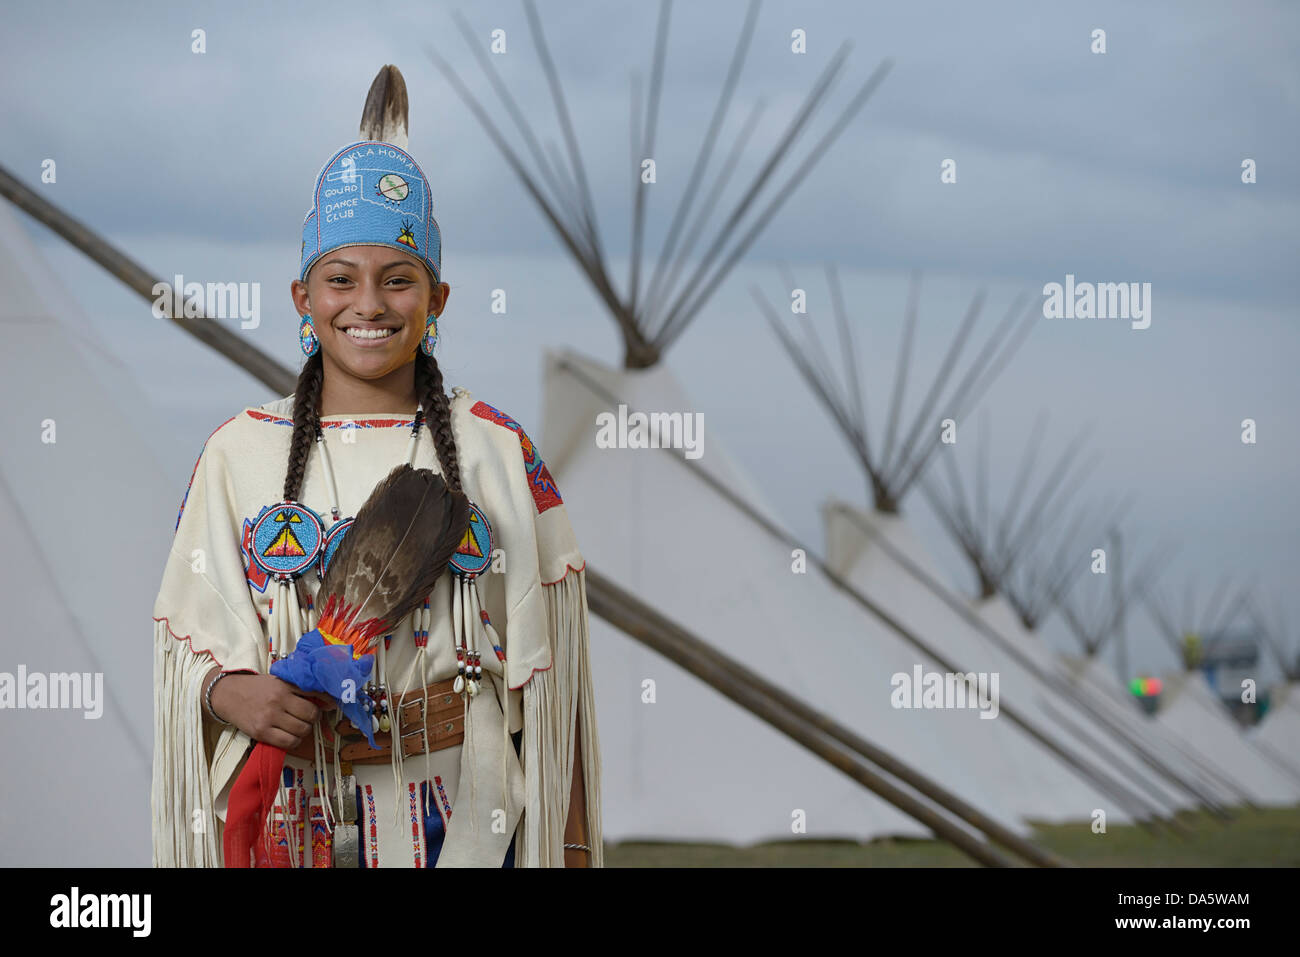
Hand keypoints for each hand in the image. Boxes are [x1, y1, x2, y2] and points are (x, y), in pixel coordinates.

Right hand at [206, 669, 323, 750]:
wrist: (228, 695)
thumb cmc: (256, 688)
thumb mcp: (278, 681)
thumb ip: (300, 688)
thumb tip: (327, 701)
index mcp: (284, 685)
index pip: (315, 693)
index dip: (326, 702)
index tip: (329, 706)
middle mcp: (278, 700)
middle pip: (311, 714)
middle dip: (313, 718)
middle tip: (308, 717)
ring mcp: (269, 717)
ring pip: (302, 730)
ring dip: (304, 731)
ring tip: (297, 726)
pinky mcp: (261, 732)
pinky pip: (288, 742)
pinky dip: (293, 741)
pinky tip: (289, 736)